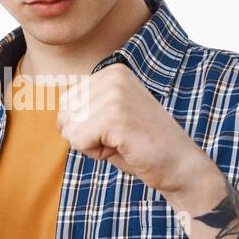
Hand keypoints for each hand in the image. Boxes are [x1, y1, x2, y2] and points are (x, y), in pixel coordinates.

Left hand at [55, 63, 207, 194]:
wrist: (180, 166)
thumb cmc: (142, 147)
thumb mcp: (110, 118)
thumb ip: (86, 109)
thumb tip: (58, 115)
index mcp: (113, 71)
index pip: (66, 102)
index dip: (84, 126)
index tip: (116, 130)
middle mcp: (114, 75)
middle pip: (65, 114)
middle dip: (84, 135)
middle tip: (119, 139)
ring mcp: (116, 93)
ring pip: (70, 128)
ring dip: (91, 145)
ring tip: (122, 143)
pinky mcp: (115, 115)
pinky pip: (78, 140)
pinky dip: (95, 153)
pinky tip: (122, 148)